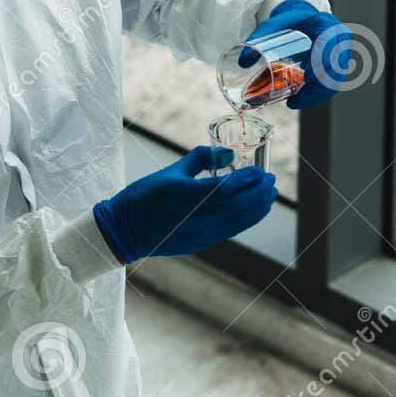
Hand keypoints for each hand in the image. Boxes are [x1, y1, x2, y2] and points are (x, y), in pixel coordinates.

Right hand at [92, 147, 276, 263]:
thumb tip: (227, 154)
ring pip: (238, 220)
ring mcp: (200, 232)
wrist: (124, 231)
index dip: (247, 180)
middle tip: (271, 181)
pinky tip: (254, 211)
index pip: (227, 188)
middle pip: (238, 206)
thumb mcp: (171, 172)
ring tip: (269, 196)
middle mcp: (197, 216)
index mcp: (187, 196)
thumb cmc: (143, 198)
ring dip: (257, 208)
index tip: (260, 171)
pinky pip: (231, 230)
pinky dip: (247, 220)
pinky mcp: (201, 242)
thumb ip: (201, 159)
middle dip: (258, 193)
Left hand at [246, 0, 353, 110]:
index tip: (307, 79)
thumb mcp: (274, 24)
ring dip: (317, 96)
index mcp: (326, 24)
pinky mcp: (339, 65)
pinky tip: (305, 101)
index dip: (321, 62)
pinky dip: (320, 95)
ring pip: (336, 79)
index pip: (330, 45)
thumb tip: (243, 61)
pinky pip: (334, 83)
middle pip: (335, 68)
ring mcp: (342, 53)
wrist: (307, 18)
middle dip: (316, 89)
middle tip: (295, 100)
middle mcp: (339, 39)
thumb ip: (258, 38)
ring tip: (295, 103)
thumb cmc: (291, 20)